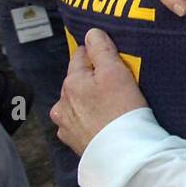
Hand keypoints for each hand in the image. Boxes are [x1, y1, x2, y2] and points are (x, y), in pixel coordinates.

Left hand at [50, 29, 146, 155]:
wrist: (123, 154)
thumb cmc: (122, 111)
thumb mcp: (116, 72)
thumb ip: (101, 49)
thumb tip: (91, 33)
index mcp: (71, 81)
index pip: (80, 56)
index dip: (97, 55)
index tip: (112, 60)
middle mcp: (61, 102)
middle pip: (77, 81)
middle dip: (91, 81)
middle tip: (115, 86)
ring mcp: (65, 124)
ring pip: (75, 104)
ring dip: (87, 103)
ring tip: (109, 109)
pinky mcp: (72, 142)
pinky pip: (78, 125)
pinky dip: (88, 122)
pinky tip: (103, 125)